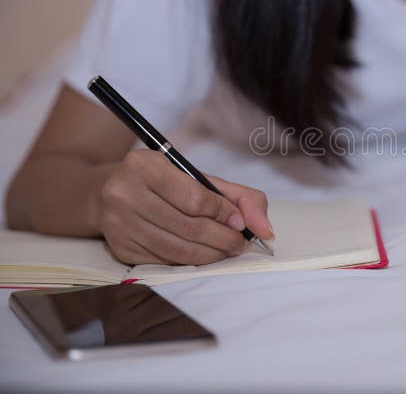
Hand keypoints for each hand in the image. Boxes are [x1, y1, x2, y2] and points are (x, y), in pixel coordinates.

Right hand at [97, 149, 273, 264]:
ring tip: (226, 250)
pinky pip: (165, 262)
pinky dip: (191, 262)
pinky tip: (202, 254)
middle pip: (189, 227)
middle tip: (240, 243)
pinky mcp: (119, 247)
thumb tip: (265, 230)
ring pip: (178, 250)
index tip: (240, 223)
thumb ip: (242, 198)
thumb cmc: (169, 184)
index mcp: (145, 166)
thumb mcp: (203, 179)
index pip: (195, 198)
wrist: (117, 192)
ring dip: (211, 255)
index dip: (224, 214)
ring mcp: (118, 223)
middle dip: (223, 239)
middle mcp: (124, 193)